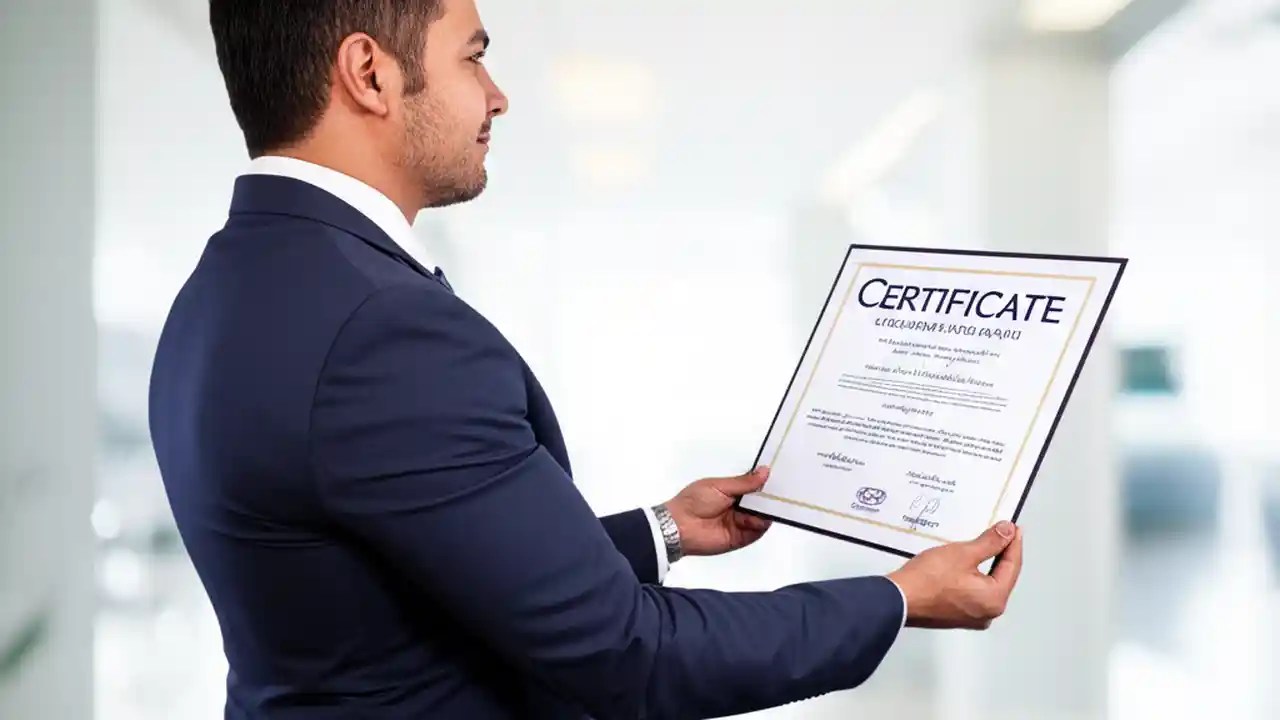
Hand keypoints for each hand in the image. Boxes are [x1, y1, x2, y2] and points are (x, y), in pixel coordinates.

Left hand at [662, 466, 773, 556]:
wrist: (679, 526)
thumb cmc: (694, 501)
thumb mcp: (720, 486)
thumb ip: (744, 482)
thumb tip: (764, 472)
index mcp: (731, 492)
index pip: (754, 487)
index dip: (765, 484)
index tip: (779, 478)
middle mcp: (737, 507)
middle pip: (760, 503)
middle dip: (769, 499)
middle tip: (780, 493)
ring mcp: (739, 523)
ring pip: (761, 517)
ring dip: (766, 512)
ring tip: (768, 507)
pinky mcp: (740, 538)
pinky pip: (756, 532)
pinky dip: (761, 526)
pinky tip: (762, 519)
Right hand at [886, 521, 1023, 629]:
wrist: (898, 599)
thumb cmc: (928, 579)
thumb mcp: (963, 553)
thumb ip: (990, 542)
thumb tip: (1007, 532)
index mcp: (994, 599)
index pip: (1012, 566)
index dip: (1013, 543)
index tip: (1013, 528)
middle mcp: (988, 613)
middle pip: (1002, 578)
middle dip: (1002, 554)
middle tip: (1003, 533)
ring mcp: (973, 617)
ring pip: (988, 585)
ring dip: (988, 565)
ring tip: (987, 544)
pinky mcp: (958, 616)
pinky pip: (975, 592)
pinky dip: (975, 577)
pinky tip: (970, 564)